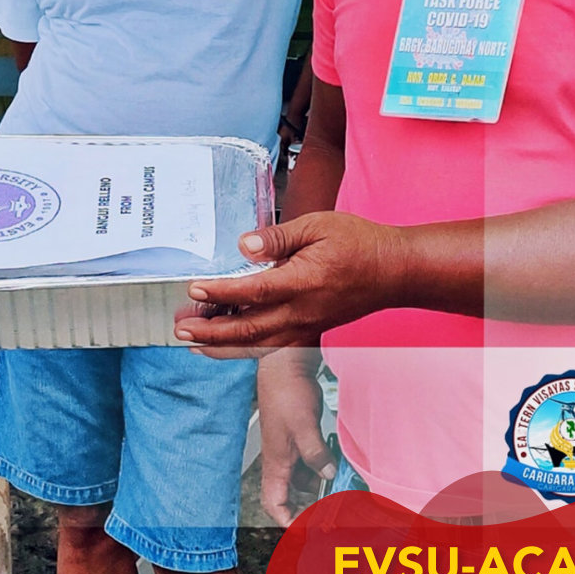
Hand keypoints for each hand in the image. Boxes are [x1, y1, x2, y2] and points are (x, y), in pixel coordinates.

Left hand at [173, 212, 407, 349]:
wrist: (395, 272)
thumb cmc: (358, 243)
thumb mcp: (318, 226)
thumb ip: (278, 237)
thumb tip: (244, 245)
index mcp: (303, 281)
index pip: (254, 291)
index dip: (221, 293)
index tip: (194, 289)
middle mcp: (303, 311)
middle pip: (249, 329)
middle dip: (211, 332)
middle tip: (179, 329)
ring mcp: (307, 326)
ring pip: (259, 344)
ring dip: (222, 345)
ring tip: (191, 342)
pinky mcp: (311, 331)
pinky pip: (273, 345)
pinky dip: (245, 348)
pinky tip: (225, 344)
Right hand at [257, 349, 333, 526]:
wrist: (284, 364)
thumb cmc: (284, 391)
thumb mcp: (302, 425)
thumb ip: (316, 453)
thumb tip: (328, 474)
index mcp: (276, 460)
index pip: (274, 502)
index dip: (287, 520)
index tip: (306, 530)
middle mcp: (281, 458)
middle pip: (291, 495)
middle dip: (310, 505)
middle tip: (333, 513)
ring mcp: (290, 447)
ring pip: (304, 478)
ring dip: (320, 484)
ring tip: (341, 487)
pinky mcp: (300, 436)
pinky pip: (311, 460)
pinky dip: (324, 466)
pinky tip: (338, 462)